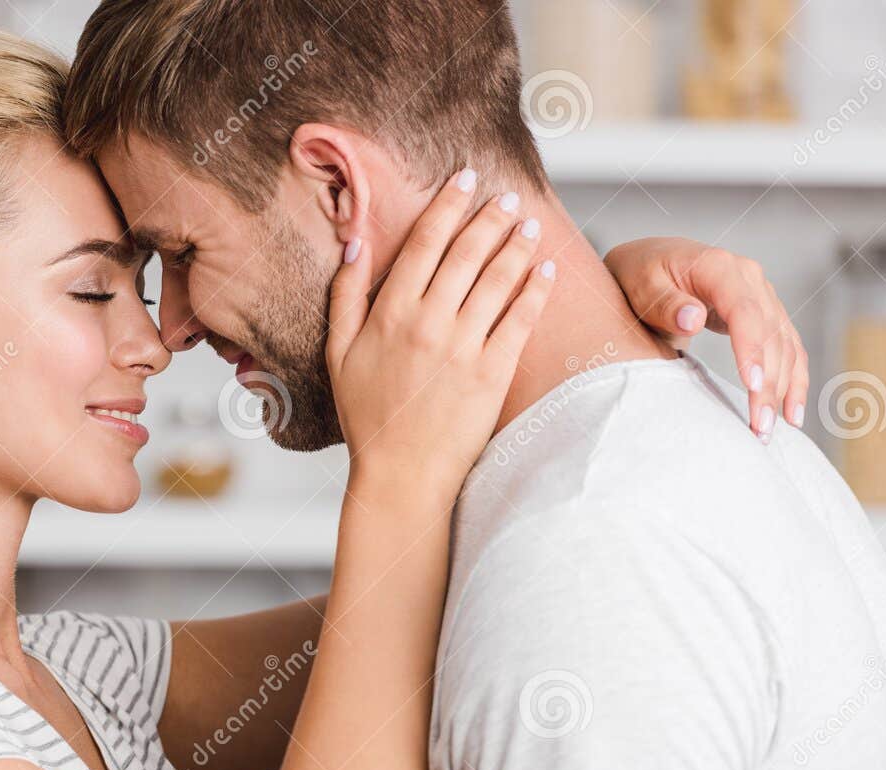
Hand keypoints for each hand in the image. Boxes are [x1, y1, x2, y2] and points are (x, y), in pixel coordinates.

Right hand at [328, 171, 554, 494]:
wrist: (400, 474)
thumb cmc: (368, 417)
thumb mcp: (339, 354)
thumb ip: (345, 296)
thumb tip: (353, 245)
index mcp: (389, 313)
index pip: (424, 242)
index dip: (447, 204)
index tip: (465, 180)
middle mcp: (427, 322)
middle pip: (466, 252)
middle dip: (491, 217)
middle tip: (508, 197)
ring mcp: (462, 346)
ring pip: (498, 278)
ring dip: (518, 245)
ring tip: (531, 224)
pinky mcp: (491, 372)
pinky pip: (520, 319)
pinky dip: (535, 290)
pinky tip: (546, 270)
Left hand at [605, 237, 808, 437]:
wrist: (649, 261)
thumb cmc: (641, 274)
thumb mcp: (642, 285)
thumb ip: (666, 303)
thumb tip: (692, 319)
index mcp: (720, 268)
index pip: (745, 311)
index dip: (751, 348)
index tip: (751, 384)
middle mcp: (750, 279)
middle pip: (770, 334)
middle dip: (768, 383)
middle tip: (758, 426)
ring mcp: (762, 296)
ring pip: (785, 345)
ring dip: (783, 389)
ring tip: (770, 430)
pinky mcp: (764, 314)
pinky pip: (787, 348)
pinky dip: (793, 379)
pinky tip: (791, 413)